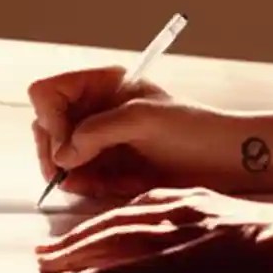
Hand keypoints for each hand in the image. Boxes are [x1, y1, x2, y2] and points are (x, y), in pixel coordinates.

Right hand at [27, 66, 214, 197]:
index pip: (49, 93)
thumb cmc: (193, 129)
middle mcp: (96, 108)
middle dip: (54, 152)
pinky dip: (85, 185)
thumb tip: (62, 154)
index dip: (50, 119)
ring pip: (59, 157)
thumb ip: (98, 131)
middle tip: (67, 175)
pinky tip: (105, 188)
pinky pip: (79, 177)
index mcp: (102, 84)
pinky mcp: (110, 165)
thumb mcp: (143, 120)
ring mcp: (101, 138)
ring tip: (93, 183)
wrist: (227, 160)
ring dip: (70, 173)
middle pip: (46, 126)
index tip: (66, 146)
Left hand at [35, 187, 272, 272]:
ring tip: (48, 266)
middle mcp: (177, 211)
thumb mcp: (232, 222)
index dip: (101, 220)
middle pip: (113, 221)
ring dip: (75, 254)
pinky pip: (130, 271)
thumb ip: (205, 229)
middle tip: (45, 251)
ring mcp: (179, 235)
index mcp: (189, 199)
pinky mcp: (183, 262)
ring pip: (113, 241)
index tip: (79, 232)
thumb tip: (190, 248)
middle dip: (76, 237)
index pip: (132, 207)